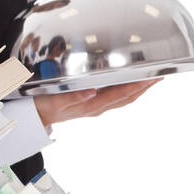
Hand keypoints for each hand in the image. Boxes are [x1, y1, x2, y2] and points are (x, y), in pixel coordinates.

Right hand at [34, 78, 159, 126]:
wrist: (34, 117)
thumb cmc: (43, 106)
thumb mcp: (53, 100)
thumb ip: (72, 96)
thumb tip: (91, 91)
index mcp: (90, 105)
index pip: (120, 94)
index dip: (138, 86)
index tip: (152, 77)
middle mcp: (96, 107)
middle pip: (127, 98)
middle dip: (144, 87)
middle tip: (159, 76)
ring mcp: (94, 107)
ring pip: (123, 99)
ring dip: (138, 89)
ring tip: (150, 79)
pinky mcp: (90, 105)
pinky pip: (115, 98)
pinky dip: (127, 91)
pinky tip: (128, 84)